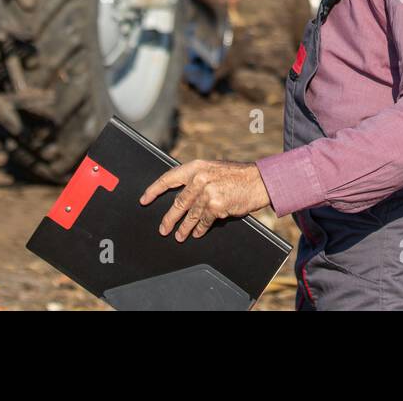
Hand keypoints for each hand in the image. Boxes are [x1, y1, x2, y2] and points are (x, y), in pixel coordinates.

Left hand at [140, 159, 270, 240]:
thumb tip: (181, 195)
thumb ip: (197, 179)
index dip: (154, 190)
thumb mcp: (213, 170)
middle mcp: (199, 178)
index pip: (169, 178)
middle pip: (178, 202)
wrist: (258, 180)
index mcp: (196, 166)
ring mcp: (207, 192)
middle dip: (169, 218)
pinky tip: (197, 233)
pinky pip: (204, 221)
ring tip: (179, 236)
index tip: (144, 199)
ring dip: (184, 228)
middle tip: (163, 228)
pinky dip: (200, 229)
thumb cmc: (236, 176)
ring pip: (190, 215)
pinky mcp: (216, 206)